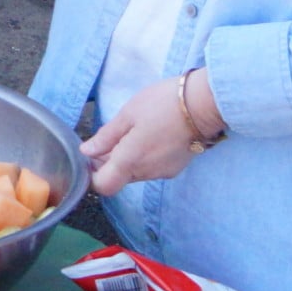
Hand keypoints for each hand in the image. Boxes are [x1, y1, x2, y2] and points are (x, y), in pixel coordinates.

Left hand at [83, 71, 221, 195]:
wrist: (204, 104)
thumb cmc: (162, 104)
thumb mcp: (128, 114)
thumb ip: (106, 137)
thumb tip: (87, 151)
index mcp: (130, 160)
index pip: (104, 186)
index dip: (93, 175)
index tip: (91, 157)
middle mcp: (147, 172)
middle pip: (119, 178)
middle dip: (108, 164)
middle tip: (107, 139)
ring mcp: (164, 171)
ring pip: (135, 173)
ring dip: (126, 160)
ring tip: (129, 133)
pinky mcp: (176, 167)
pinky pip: (151, 168)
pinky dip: (143, 158)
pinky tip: (147, 136)